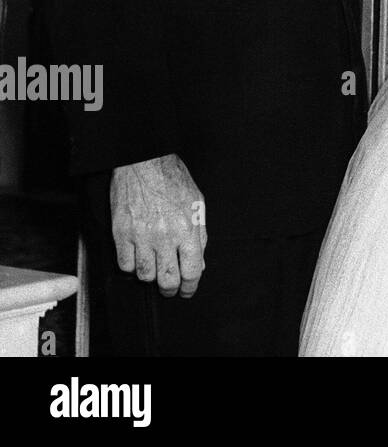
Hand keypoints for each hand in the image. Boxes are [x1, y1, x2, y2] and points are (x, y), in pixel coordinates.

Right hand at [109, 154, 206, 297]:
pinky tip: (138, 258)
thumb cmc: (173, 180)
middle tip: (171, 288)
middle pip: (167, 279)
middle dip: (171, 289)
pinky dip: (131, 266)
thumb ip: (200, 235)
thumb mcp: (197, 204)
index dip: (190, 286)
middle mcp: (165, 235)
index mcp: (188, 228)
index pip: (192, 270)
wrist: (144, 162)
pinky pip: (125, 264)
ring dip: (151, 277)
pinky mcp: (121, 233)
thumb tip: (199, 262)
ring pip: (144, 275)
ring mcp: (141, 236)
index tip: (188, 290)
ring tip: (155, 269)